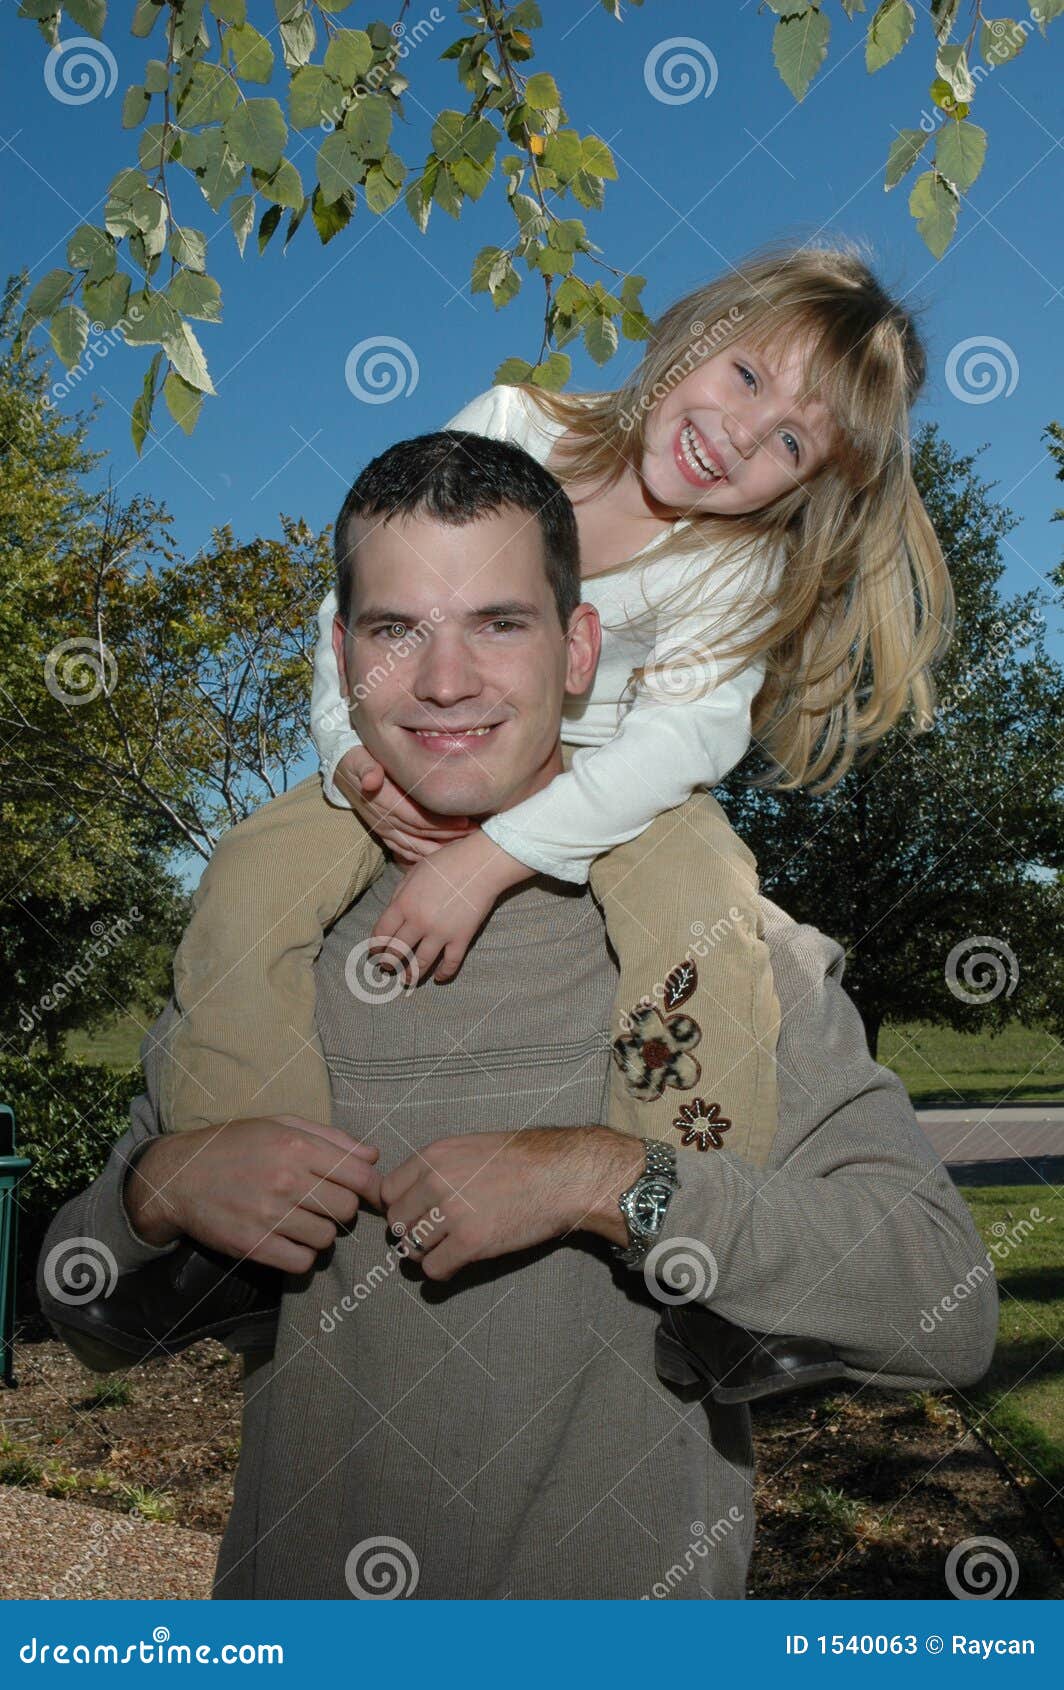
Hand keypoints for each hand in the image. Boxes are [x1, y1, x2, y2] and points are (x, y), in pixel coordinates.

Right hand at [125, 1115, 383, 1275]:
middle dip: (343, 1209)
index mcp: (296, 1146)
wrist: (178, 1176)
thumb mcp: (280, 1125)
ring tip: (304, 1222)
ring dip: (322, 1233)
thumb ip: (331, 1138)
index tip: (369, 1194)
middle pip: (347, 1209)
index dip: (372, 1187)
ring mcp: (269, 1214)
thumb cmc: (234, 1145)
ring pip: (326, 1238)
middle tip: (326, 1205)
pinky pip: (301, 1262)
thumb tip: (373, 1156)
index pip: (360, 1175)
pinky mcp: (253, 1245)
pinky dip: (303, 1257)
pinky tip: (292, 1242)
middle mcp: (286, 1179)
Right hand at [333, 747, 474, 864]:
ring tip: (465, 848)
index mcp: (384, 801)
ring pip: (415, 847)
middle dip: (449, 837)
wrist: (342, 769)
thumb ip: (367, 768)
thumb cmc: (358, 758)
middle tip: (475, 835)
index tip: (466, 822)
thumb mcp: (359, 757)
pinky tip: (442, 857)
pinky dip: (424, 856)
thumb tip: (371, 780)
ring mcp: (384, 829)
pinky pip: (405, 851)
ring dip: (439, 850)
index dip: (443, 823)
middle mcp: (384, 820)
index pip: (418, 818)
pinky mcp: (384, 833)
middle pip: (422, 835)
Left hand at [368, 828, 533, 984]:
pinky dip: (444, 974)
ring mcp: (441, 932)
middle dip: (389, 963)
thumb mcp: (414, 872)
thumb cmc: (446, 862)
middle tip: (388, 968)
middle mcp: (419, 922)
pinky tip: (439, 978)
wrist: (480, 865)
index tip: (375, 953)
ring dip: (411, 975)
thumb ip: (400, 894)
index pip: (382, 933)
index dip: (375, 946)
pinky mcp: (461, 938)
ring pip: (420, 963)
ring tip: (407, 980)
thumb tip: (393, 912)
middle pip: (397, 951)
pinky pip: (450, 963)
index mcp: (403, 904)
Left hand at [378, 1126, 645, 1279]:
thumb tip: (414, 1193)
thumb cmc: (524, 1159)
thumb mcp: (471, 1147)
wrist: (563, 1175)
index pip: (388, 1191)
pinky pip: (434, 1269)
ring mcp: (451, 1213)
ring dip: (427, 1253)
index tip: (418, 1213)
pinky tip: (460, 1262)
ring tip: (449, 1248)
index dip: (401, 1206)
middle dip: (412, 1232)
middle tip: (435, 1235)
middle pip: (396, 1222)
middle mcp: (435, 1181)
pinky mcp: (470, 1242)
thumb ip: (438, 1167)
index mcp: (433, 1156)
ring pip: (412, 1248)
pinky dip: (443, 1271)